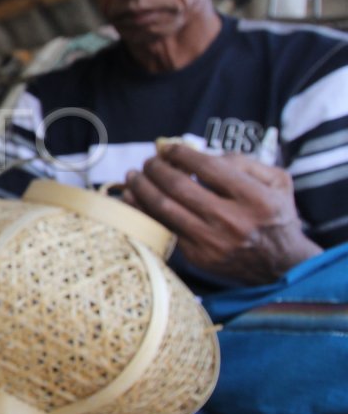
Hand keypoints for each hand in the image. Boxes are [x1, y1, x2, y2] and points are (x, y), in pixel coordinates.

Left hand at [123, 144, 320, 285]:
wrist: (282, 265)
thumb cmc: (275, 215)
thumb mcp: (276, 182)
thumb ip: (243, 162)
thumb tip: (200, 154)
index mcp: (255, 198)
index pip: (207, 167)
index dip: (180, 153)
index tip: (167, 148)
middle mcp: (232, 220)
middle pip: (178, 186)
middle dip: (156, 169)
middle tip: (148, 162)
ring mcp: (212, 242)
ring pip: (164, 208)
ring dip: (141, 188)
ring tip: (134, 176)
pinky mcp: (198, 257)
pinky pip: (161, 228)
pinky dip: (141, 211)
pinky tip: (132, 198)